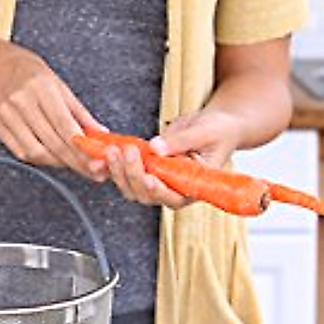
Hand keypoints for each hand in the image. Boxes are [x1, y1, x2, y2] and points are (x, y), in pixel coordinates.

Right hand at [0, 39, 104, 174]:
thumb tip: (99, 133)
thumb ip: (79, 111)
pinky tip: (51, 156)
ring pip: (35, 151)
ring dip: (57, 161)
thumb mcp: (57, 83)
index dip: (81, 146)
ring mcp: (6, 115)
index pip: (63, 124)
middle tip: (91, 168)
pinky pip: (20, 152)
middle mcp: (21, 101)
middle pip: (51, 141)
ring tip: (71, 161)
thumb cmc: (26, 71)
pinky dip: (40, 159)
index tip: (96, 158)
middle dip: (74, 160)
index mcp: (40, 87)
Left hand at [95, 109, 243, 208]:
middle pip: (146, 193)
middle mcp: (173, 188)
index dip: (158, 191)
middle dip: (132, 174)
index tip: (148, 178)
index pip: (174, 198)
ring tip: (112, 149)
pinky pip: (125, 171)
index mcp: (193, 186)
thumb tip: (156, 148)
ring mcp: (157, 180)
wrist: (214, 125)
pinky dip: (114, 163)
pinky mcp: (145, 168)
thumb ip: (181, 141)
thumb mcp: (204, 132)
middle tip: (125, 151)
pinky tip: (107, 149)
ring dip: (119, 170)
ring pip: (131, 186)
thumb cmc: (217, 131)